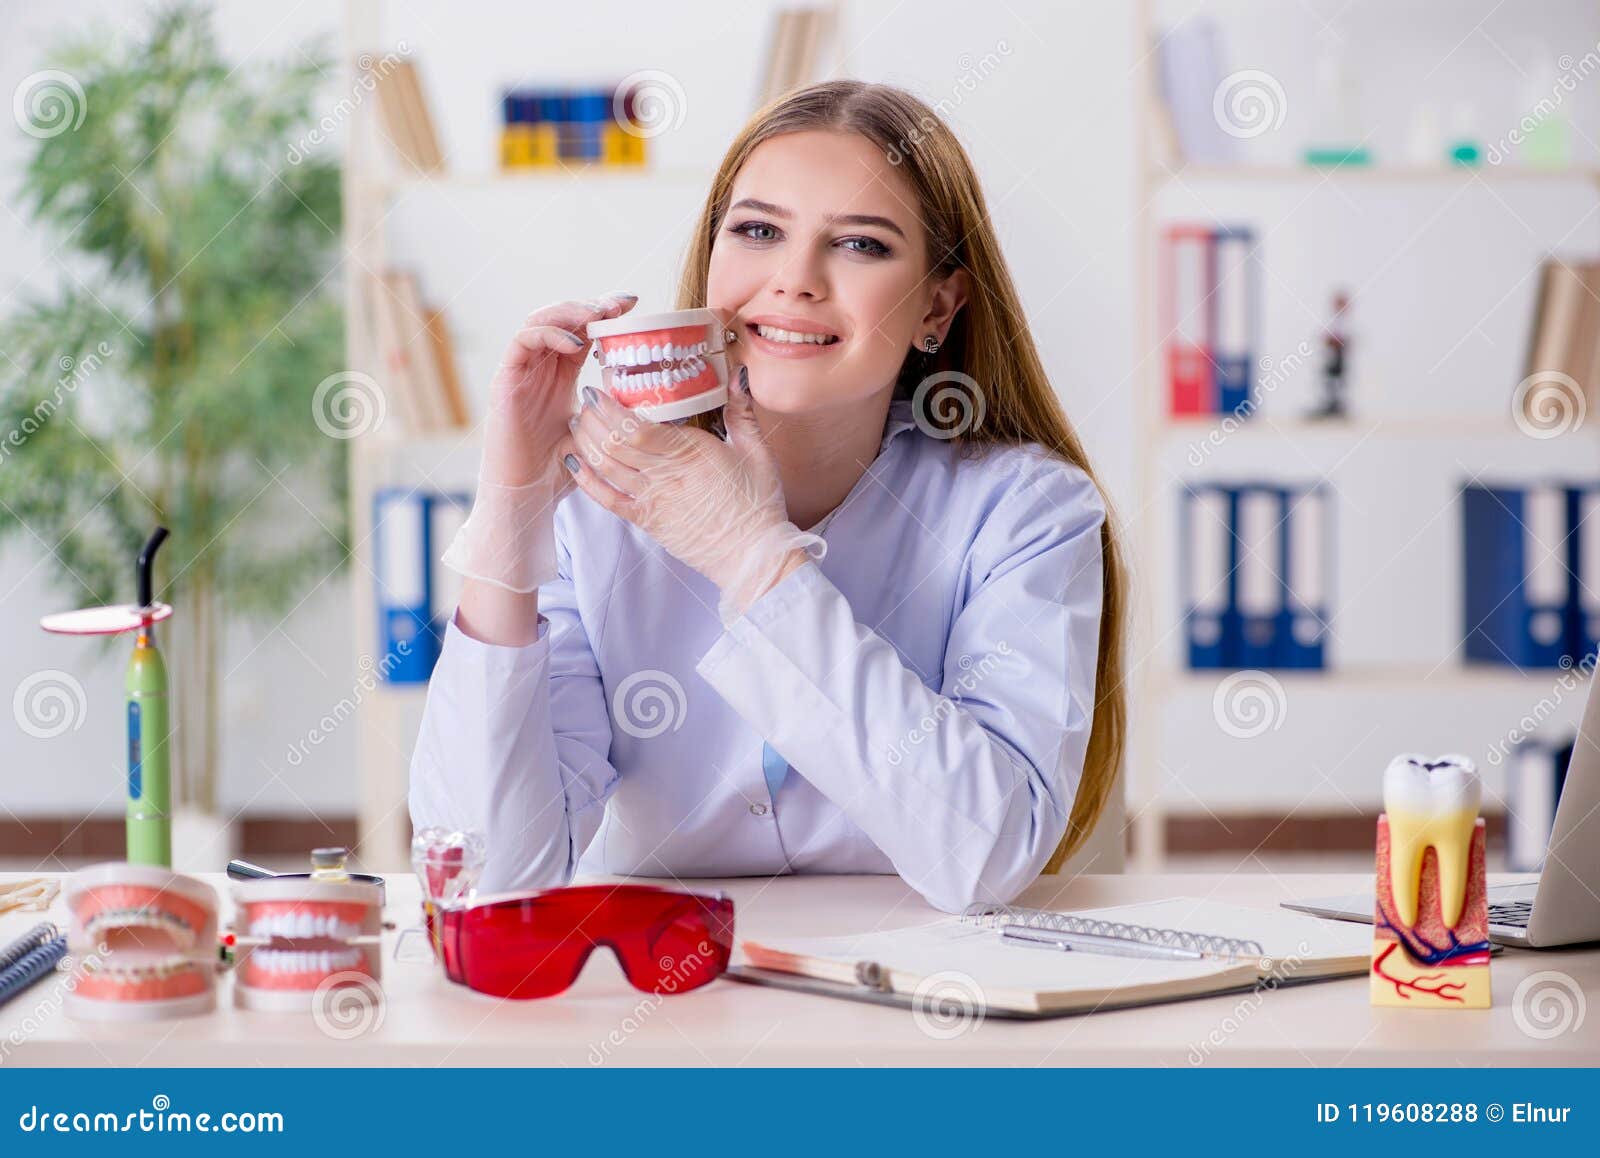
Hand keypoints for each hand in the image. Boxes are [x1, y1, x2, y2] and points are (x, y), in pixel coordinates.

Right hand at [482, 292, 636, 485]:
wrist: (528, 495)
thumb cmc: (562, 469)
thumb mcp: (599, 431)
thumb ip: (615, 408)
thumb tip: (659, 398)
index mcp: (561, 375)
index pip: (582, 330)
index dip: (605, 312)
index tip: (634, 305)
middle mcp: (540, 368)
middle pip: (560, 317)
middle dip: (590, 305)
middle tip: (618, 306)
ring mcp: (521, 372)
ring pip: (540, 320)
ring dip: (570, 313)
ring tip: (598, 317)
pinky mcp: (506, 380)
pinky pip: (523, 341)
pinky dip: (549, 334)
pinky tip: (576, 343)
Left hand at [559, 366, 825, 620]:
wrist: (753, 556)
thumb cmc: (758, 505)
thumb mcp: (758, 452)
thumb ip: (742, 412)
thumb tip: (737, 375)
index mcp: (692, 452)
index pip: (637, 428)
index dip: (609, 408)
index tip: (599, 389)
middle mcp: (666, 475)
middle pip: (614, 443)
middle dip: (593, 418)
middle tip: (585, 400)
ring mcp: (653, 500)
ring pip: (606, 466)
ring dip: (586, 442)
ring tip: (577, 422)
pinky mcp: (646, 521)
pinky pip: (607, 499)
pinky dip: (585, 480)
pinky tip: (573, 461)